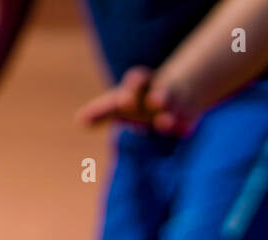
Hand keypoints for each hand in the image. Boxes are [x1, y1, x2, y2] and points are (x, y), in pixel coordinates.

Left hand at [76, 66, 198, 136]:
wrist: (175, 92)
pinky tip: (185, 130)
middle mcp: (160, 91)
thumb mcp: (121, 103)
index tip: (124, 101)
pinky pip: (187, 119)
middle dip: (159, 95)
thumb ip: (102, 112)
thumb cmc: (138, 100)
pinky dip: (185, 124)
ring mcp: (176, 103)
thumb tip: (80, 121)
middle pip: (160, 91)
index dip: (132, 88)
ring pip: (175, 106)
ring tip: (163, 122)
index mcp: (141, 86)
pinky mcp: (187, 115)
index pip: (137, 81)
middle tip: (154, 101)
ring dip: (170, 114)